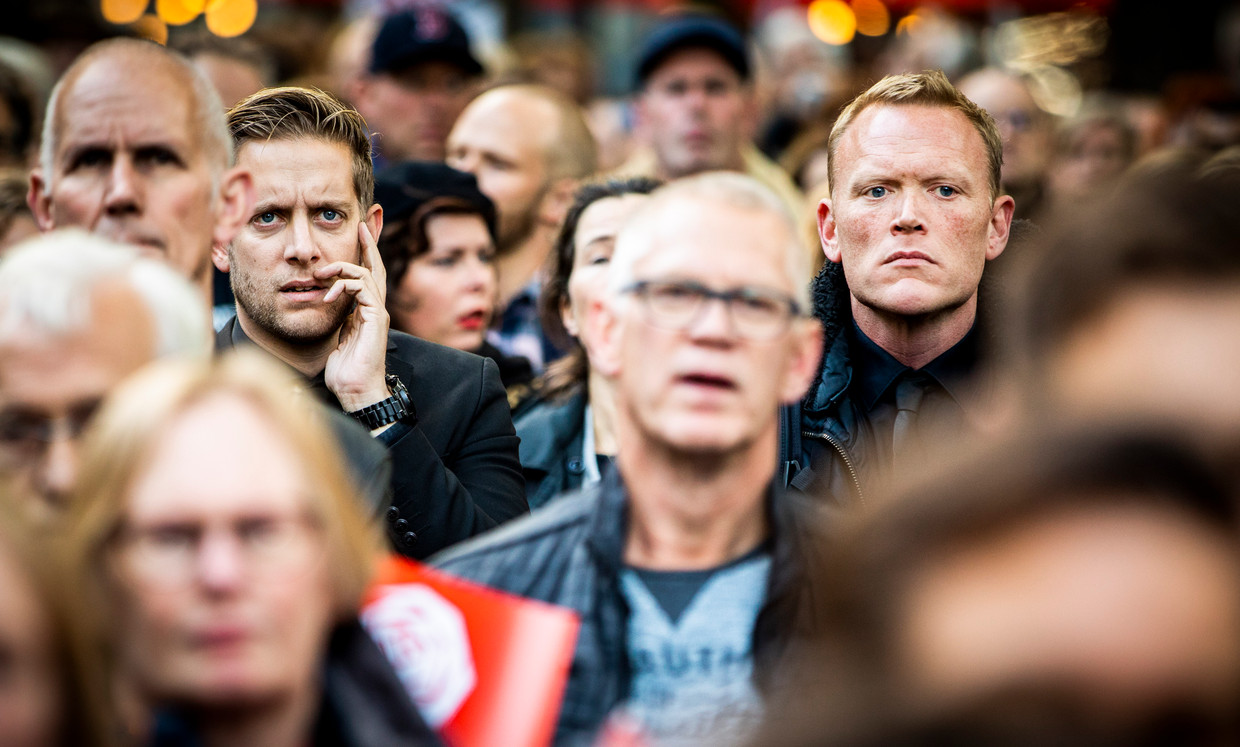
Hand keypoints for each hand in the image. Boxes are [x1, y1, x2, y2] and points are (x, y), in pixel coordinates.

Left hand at [322, 222, 390, 410]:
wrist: (357, 392)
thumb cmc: (345, 372)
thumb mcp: (336, 339)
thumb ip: (337, 319)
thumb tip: (327, 303)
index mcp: (366, 312)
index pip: (368, 277)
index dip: (365, 255)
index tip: (359, 234)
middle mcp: (375, 310)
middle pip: (376, 269)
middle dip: (369, 245)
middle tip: (360, 226)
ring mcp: (377, 314)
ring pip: (367, 276)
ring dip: (343, 269)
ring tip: (321, 274)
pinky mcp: (376, 319)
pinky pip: (365, 290)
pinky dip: (345, 286)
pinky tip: (328, 294)